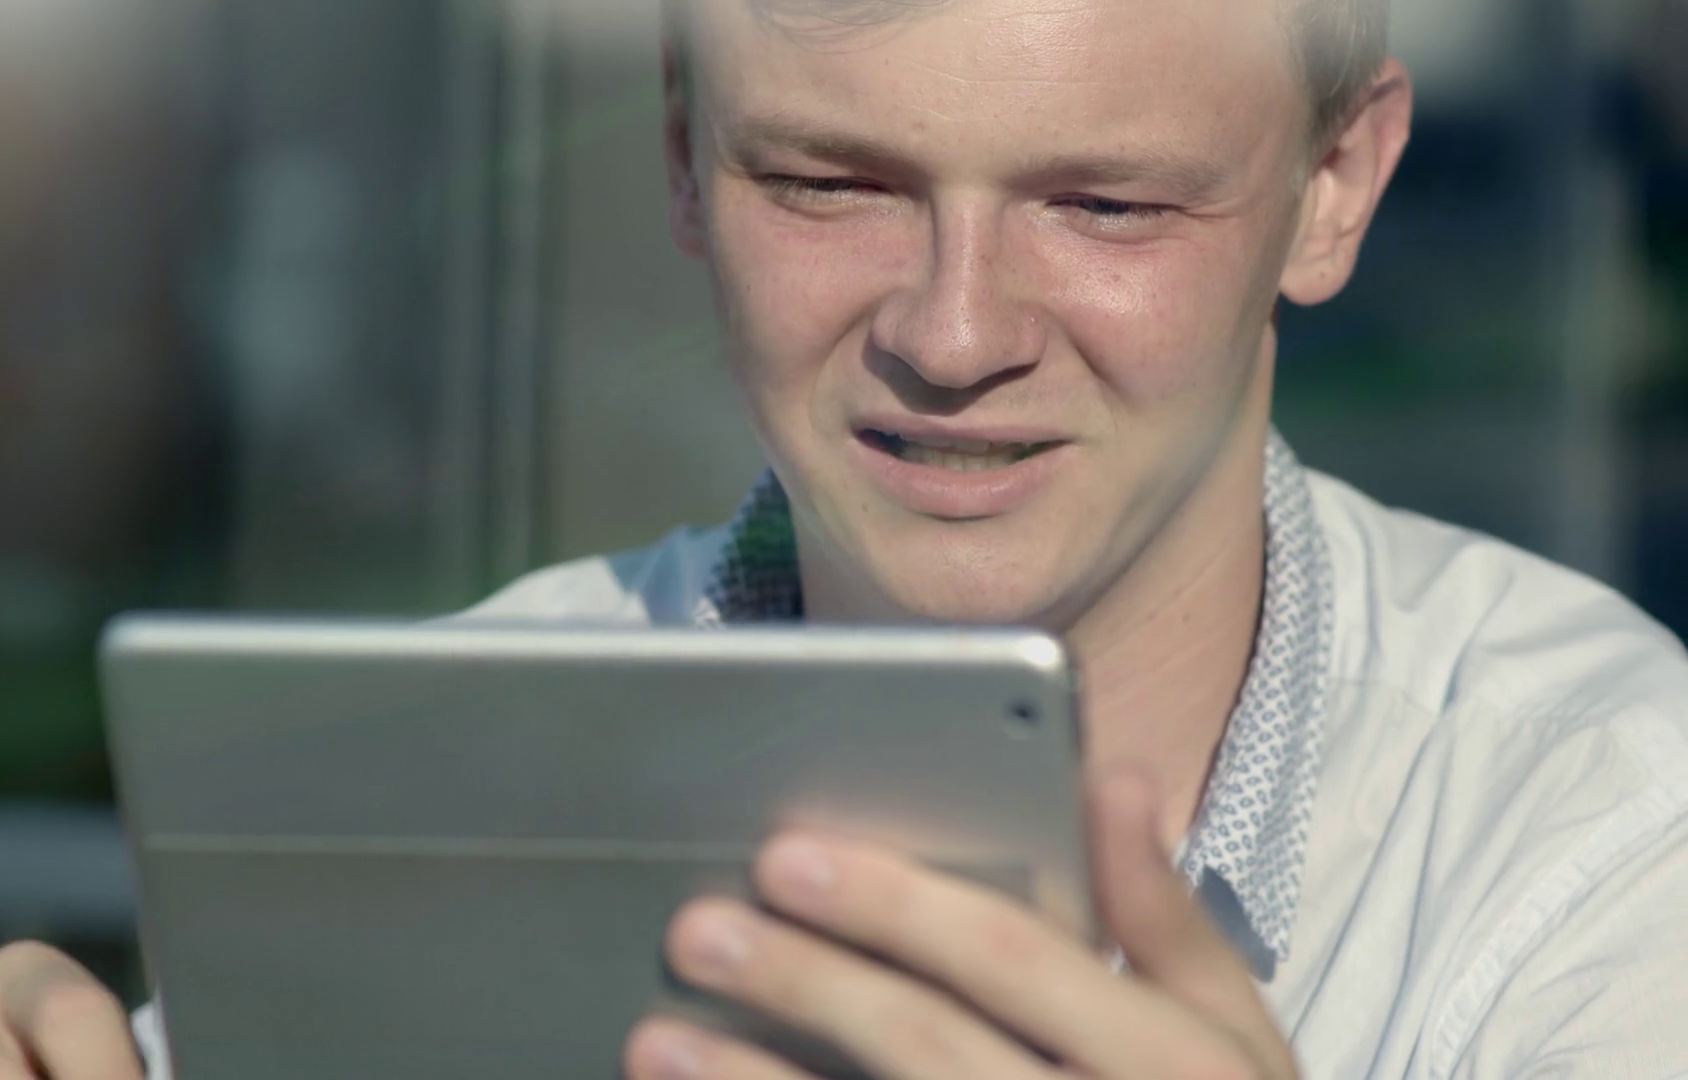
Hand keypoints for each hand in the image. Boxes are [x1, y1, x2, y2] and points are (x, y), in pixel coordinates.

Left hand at [625, 768, 1299, 1078]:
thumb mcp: (1231, 1029)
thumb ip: (1165, 914)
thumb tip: (1112, 777)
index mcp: (1171, 1058)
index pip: (1013, 960)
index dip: (896, 906)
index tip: (785, 856)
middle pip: (925, 1046)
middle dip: (803, 983)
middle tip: (695, 929)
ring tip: (658, 1042)